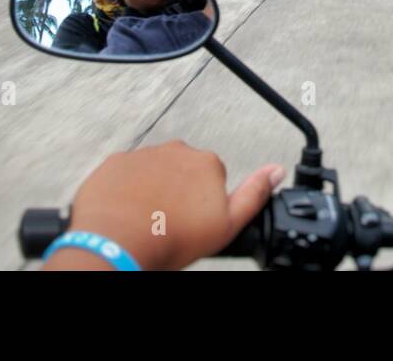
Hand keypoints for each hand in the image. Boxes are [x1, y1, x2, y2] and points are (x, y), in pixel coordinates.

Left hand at [45, 140, 284, 270]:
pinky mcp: (116, 162)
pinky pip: (126, 174)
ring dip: (153, 190)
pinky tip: (127, 212)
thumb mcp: (227, 224)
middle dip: (179, 192)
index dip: (204, 203)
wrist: (117, 242)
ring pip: (154, 172)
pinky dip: (127, 190)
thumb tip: (276, 171)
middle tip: (171, 222)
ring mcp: (144, 154)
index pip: (212, 178)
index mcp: (207, 163)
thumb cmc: (170, 238)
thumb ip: (254, 194)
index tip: (193, 220)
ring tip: (148, 221)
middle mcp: (176, 150)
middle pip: (182, 172)